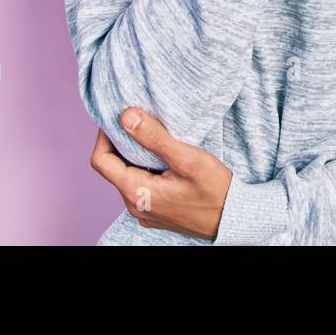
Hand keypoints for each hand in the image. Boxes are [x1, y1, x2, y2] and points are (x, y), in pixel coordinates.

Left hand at [90, 108, 233, 240]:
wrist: (234, 219)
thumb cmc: (215, 190)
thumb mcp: (187, 159)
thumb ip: (154, 137)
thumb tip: (126, 117)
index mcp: (137, 192)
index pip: (101, 160)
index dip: (103, 135)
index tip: (117, 117)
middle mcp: (135, 205)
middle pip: (113, 168)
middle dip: (120, 143)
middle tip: (138, 121)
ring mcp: (145, 211)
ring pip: (127, 176)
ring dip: (134, 155)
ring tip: (153, 136)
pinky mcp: (155, 212)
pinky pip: (140, 186)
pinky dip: (144, 168)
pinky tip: (163, 158)